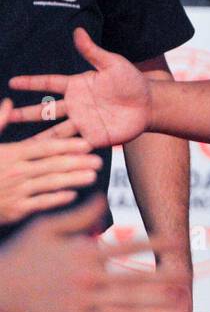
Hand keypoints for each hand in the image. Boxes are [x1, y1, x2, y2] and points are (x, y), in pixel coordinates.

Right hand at [0, 98, 101, 224]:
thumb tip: (8, 101)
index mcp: (10, 154)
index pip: (44, 147)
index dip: (67, 145)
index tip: (86, 144)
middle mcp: (15, 172)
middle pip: (52, 165)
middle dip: (77, 162)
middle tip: (99, 160)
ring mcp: (16, 191)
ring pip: (50, 184)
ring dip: (73, 179)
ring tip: (92, 175)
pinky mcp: (15, 210)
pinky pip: (40, 203)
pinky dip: (57, 199)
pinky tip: (73, 194)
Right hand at [0, 195, 191, 311]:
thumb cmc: (17, 256)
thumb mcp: (46, 228)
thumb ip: (80, 214)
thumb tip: (105, 196)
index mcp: (85, 258)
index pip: (129, 248)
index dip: (157, 246)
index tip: (179, 242)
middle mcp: (87, 286)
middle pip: (136, 286)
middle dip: (165, 287)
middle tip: (190, 285)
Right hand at [6, 28, 152, 147]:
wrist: (150, 104)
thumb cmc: (132, 81)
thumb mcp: (112, 64)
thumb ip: (93, 52)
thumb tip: (78, 31)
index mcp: (76, 86)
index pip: (48, 83)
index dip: (31, 83)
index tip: (12, 83)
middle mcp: (75, 105)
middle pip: (44, 111)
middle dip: (24, 114)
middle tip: (5, 117)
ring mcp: (83, 123)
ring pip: (54, 132)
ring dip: (37, 139)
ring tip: (20, 147)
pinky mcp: (94, 137)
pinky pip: (74, 146)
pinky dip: (61, 152)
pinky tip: (45, 160)